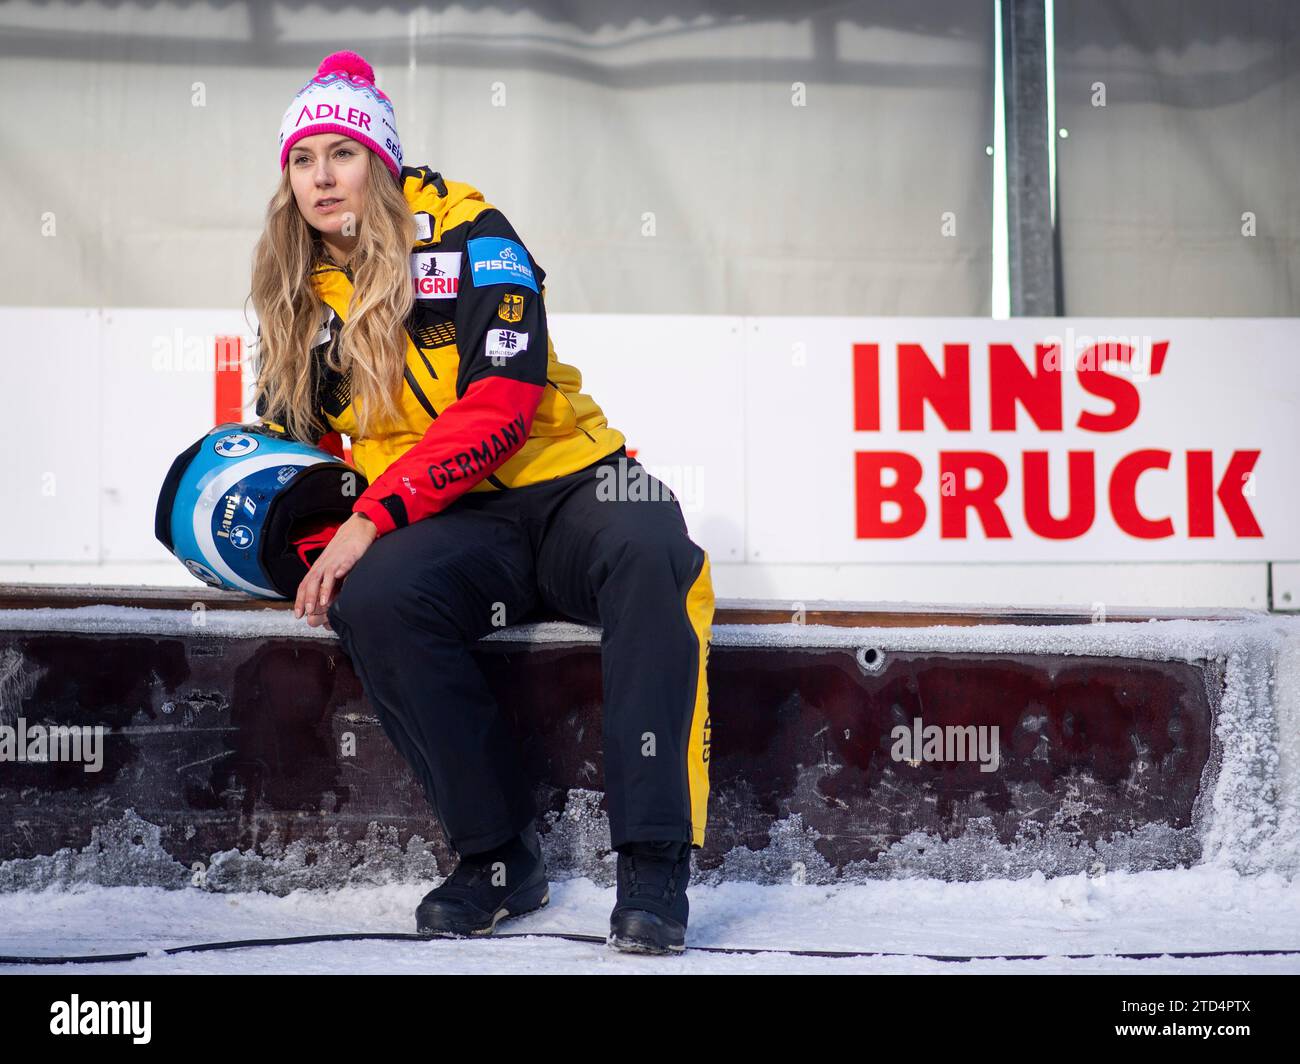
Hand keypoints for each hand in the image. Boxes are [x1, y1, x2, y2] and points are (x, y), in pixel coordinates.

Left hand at [294, 513, 377, 628]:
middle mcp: (324, 564)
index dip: (300, 600)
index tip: (298, 614)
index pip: (305, 585)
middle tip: (307, 613)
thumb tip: (326, 604)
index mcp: (319, 568)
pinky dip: (341, 570)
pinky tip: (340, 577)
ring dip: (323, 590)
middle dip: (308, 598)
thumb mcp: (334, 567)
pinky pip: (344, 563)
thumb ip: (330, 583)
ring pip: (325, 575)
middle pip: (312, 582)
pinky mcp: (350, 554)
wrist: (357, 528)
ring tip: (323, 604)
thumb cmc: (346, 551)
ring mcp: (336, 559)